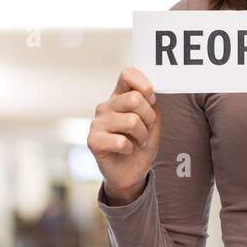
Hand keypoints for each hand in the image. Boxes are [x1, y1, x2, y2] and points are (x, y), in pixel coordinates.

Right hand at [88, 67, 160, 203]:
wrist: (131, 172)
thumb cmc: (141, 143)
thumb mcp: (153, 122)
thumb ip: (151, 105)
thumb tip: (149, 94)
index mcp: (120, 96)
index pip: (127, 74)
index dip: (143, 84)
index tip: (151, 99)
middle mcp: (106, 106)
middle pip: (134, 98)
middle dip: (149, 117)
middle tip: (147, 129)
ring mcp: (97, 122)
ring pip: (131, 121)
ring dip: (142, 136)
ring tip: (138, 142)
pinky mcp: (93, 140)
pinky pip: (121, 142)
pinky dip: (130, 149)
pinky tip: (126, 151)